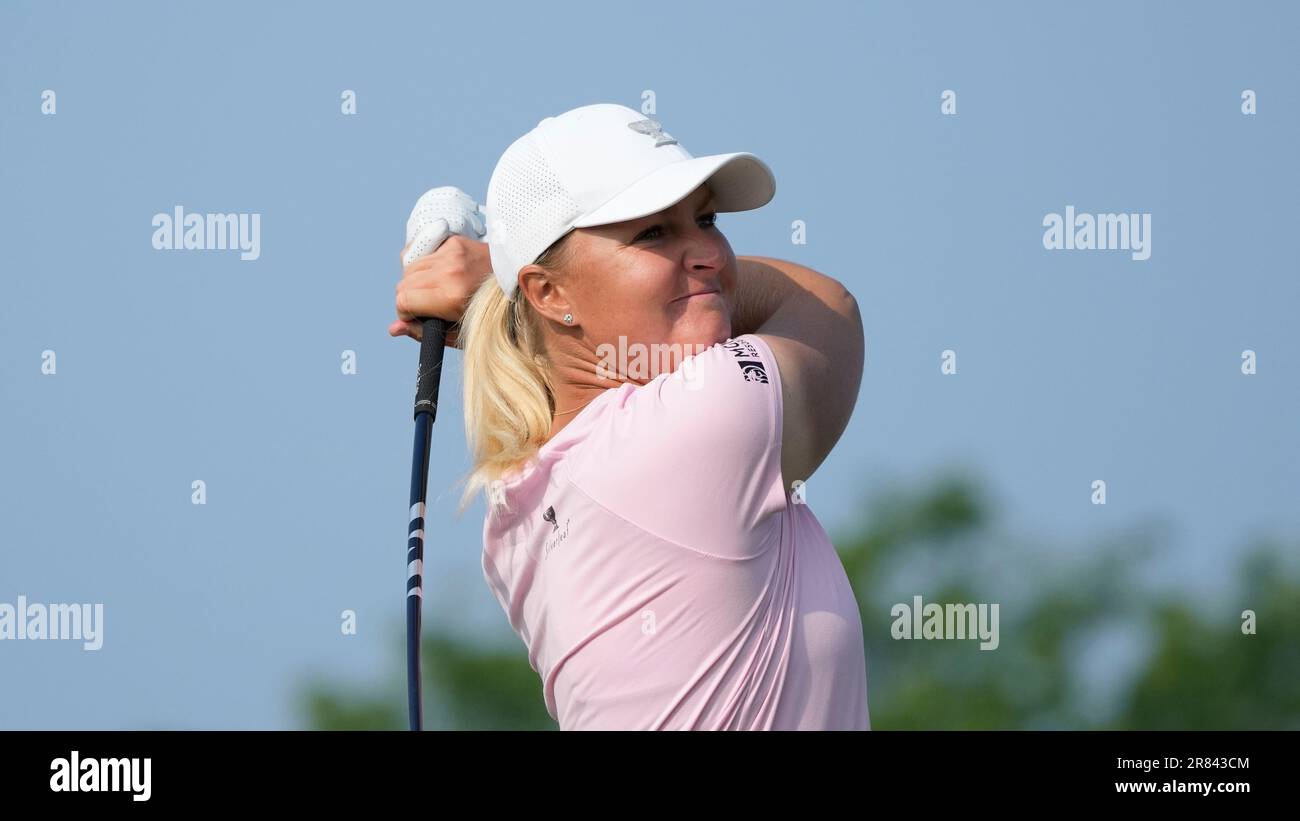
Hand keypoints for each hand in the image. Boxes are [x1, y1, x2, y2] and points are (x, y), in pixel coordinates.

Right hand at [389, 231, 491, 347]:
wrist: (518, 283)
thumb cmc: (489, 314)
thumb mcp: (459, 333)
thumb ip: (423, 332)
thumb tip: (392, 329)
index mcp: (451, 296)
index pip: (403, 301)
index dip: (405, 313)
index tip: (416, 317)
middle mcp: (449, 271)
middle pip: (402, 284)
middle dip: (409, 298)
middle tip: (427, 306)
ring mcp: (451, 253)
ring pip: (409, 267)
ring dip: (416, 281)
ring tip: (435, 290)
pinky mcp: (454, 241)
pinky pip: (422, 252)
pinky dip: (425, 265)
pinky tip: (439, 274)